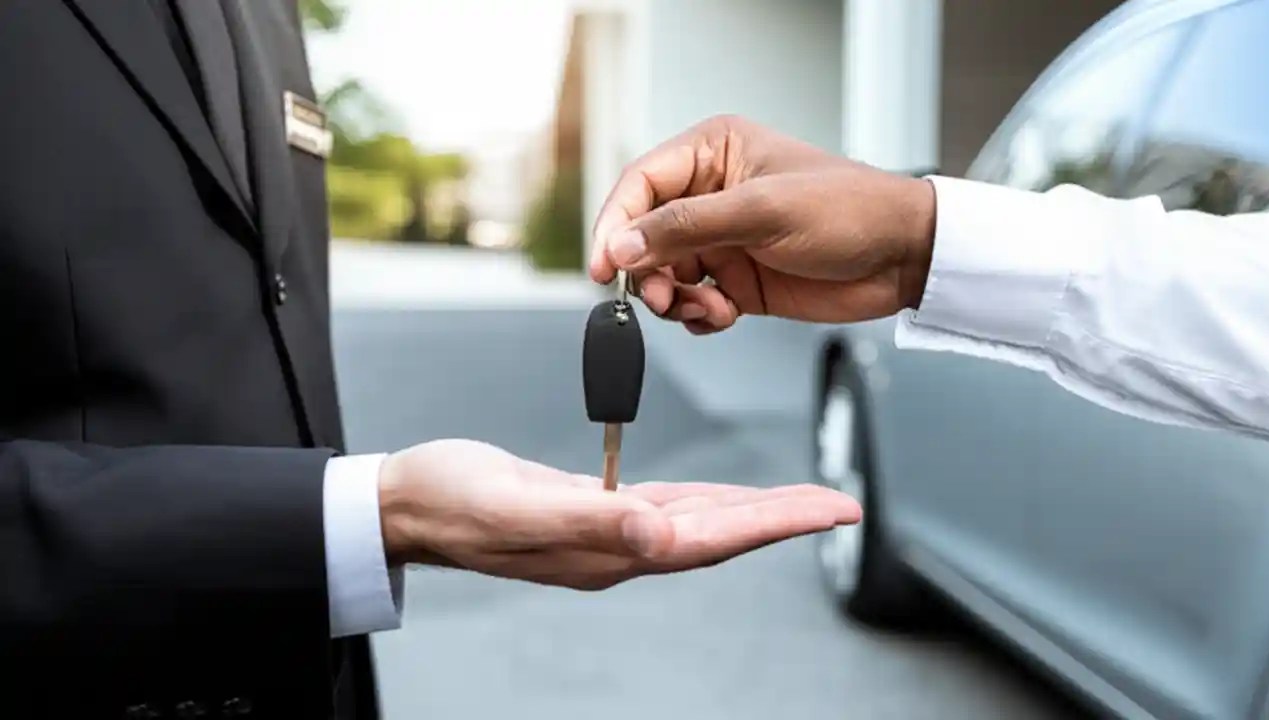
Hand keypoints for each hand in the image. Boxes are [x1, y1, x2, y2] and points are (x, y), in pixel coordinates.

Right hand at [377, 439, 859, 589]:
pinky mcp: (591, 512)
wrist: (408, 504)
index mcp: (608, 550)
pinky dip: (703, 499)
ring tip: (800, 500)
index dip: (776, 524)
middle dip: (782, 518)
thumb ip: (586, 521)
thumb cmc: (450, 501)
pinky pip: (665, 508)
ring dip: (752, 511)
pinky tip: (718, 494)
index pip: (712, 540)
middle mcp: (616, 549)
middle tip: (840, 502)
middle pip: (719, 534)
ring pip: (698, 523)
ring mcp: (605, 535)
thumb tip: (659, 535)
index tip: (831, 511)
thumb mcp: (512, 506)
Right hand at [588, 115, 937, 332]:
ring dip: (674, 299)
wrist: (903, 257)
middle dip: (646, 271)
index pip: (640, 185)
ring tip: (709, 307)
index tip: (603, 265)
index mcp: (713, 153)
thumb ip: (685, 228)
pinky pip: (692, 302)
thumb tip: (621, 245)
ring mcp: (724, 239)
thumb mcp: (762, 212)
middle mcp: (711, 194)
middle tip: (661, 297)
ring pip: (663, 274)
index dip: (614, 225)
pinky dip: (698, 315)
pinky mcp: (738, 279)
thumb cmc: (849, 211)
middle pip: (643, 235)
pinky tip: (725, 314)